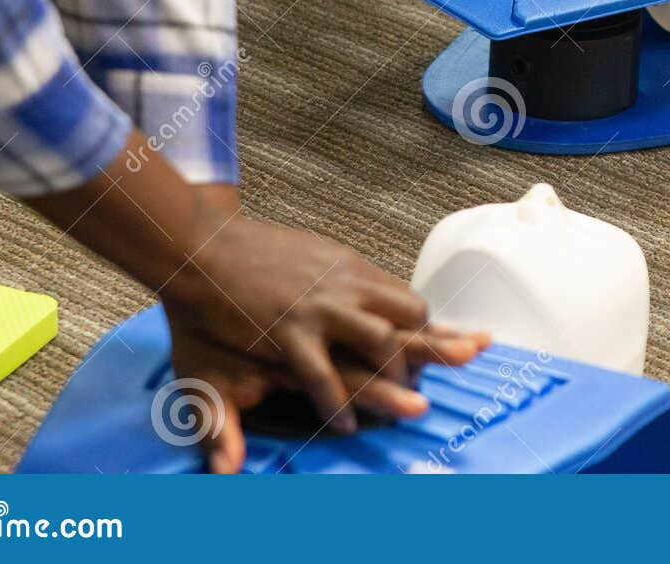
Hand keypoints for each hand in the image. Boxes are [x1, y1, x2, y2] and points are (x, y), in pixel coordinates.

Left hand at [25, 133, 487, 473]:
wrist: (201, 246)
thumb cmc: (201, 316)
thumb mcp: (200, 375)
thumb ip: (215, 421)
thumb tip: (224, 471)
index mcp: (287, 337)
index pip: (326, 380)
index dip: (344, 407)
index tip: (354, 427)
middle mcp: (321, 308)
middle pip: (382, 341)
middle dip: (404, 374)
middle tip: (419, 401)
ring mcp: (339, 280)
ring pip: (403, 307)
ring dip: (423, 335)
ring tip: (439, 357)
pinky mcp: (347, 261)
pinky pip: (394, 286)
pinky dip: (410, 310)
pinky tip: (419, 326)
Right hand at [169, 212, 486, 442]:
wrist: (202, 245)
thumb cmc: (253, 256)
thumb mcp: (312, 258)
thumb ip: (343, 281)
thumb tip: (368, 294)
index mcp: (351, 272)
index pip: (407, 301)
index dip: (436, 326)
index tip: (467, 340)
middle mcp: (345, 288)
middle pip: (408, 317)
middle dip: (436, 345)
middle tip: (466, 362)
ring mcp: (318, 310)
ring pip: (378, 342)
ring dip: (396, 377)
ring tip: (412, 407)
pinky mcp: (286, 332)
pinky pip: (320, 374)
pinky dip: (336, 401)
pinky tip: (347, 424)